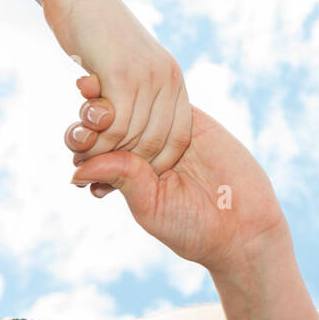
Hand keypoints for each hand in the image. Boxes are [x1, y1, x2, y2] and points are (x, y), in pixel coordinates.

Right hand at [47, 0, 189, 175]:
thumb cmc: (97, 37)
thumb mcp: (127, 67)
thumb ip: (135, 97)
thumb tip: (129, 139)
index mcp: (175, 80)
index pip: (179, 138)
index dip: (155, 164)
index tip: (129, 178)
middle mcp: (169, 80)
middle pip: (157, 144)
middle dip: (126, 168)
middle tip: (96, 177)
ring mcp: (148, 77)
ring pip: (134, 139)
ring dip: (104, 156)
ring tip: (80, 161)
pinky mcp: (122, 75)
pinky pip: (116, 127)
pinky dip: (96, 143)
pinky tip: (79, 140)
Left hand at [69, 100, 284, 271]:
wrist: (243, 226)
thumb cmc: (193, 228)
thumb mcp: (150, 207)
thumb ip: (123, 180)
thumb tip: (77, 168)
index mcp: (127, 171)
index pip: (98, 146)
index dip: (83, 137)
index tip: (75, 136)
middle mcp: (144, 149)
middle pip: (113, 122)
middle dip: (94, 116)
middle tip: (87, 119)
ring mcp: (169, 132)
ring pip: (136, 107)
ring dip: (115, 98)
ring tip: (94, 95)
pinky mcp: (194, 121)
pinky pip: (170, 102)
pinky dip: (150, 95)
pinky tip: (132, 92)